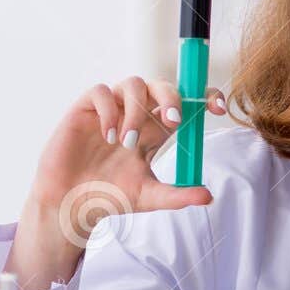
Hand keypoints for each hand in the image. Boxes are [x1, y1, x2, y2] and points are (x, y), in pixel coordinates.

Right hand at [5, 76, 226, 289]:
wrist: (71, 205)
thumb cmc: (109, 197)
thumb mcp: (149, 197)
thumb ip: (177, 195)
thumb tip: (208, 196)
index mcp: (154, 131)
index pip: (183, 103)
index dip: (202, 97)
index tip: (218, 108)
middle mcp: (136, 115)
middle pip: (161, 86)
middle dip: (171, 98)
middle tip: (172, 121)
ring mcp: (111, 110)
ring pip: (133, 84)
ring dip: (136, 110)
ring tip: (127, 142)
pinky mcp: (86, 109)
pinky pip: (102, 91)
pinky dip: (109, 110)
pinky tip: (108, 135)